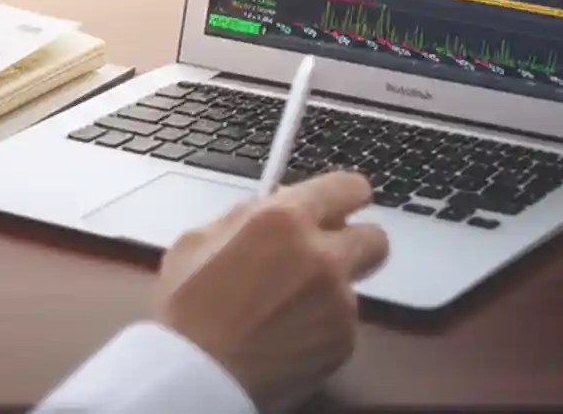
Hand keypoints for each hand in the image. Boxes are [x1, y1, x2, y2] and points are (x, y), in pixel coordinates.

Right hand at [155, 171, 388, 412]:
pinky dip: (319, 328)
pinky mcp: (344, 342)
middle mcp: (324, 256)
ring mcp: (339, 303)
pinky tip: (286, 338)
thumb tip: (273, 207)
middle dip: (353, 244)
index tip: (340, 207)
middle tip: (323, 258)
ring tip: (284, 312)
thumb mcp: (199, 240)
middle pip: (375, 238)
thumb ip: (245, 218)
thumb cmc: (187, 304)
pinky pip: (340, 325)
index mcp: (285, 220)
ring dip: (327, 291)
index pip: (348, 188)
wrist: (195, 374)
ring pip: (351, 286)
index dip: (347, 196)